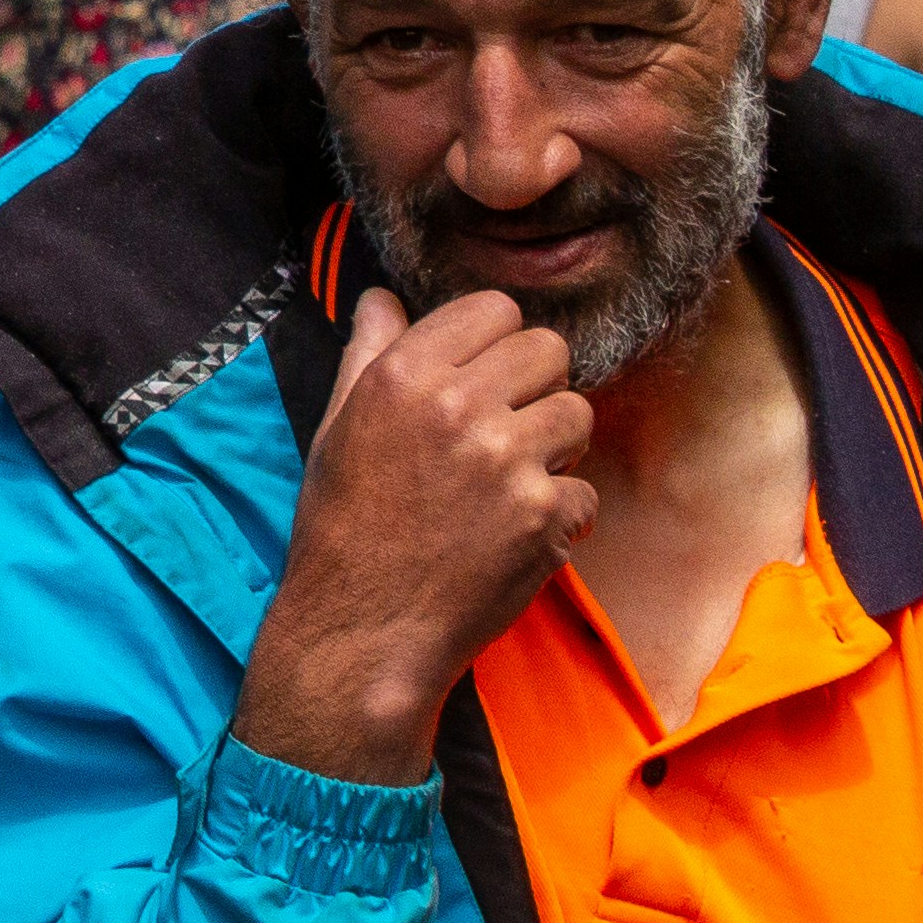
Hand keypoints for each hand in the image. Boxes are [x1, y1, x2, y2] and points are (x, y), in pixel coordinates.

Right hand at [231, 289, 593, 784]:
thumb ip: (368, 352)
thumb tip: (383, 297)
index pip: (494, 308)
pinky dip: (561, 515)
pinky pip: (585, 491)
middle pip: (549, 349)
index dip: (496, 341)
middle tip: (509, 425)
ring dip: (556, 445)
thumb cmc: (344, 523)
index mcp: (403, 374)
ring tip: (517, 479)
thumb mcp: (337, 425)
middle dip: (536, 385)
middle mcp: (457, 406)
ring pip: (578, 413)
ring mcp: (506, 462)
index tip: (485, 376)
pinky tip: (519, 533)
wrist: (364, 626)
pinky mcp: (543, 519)